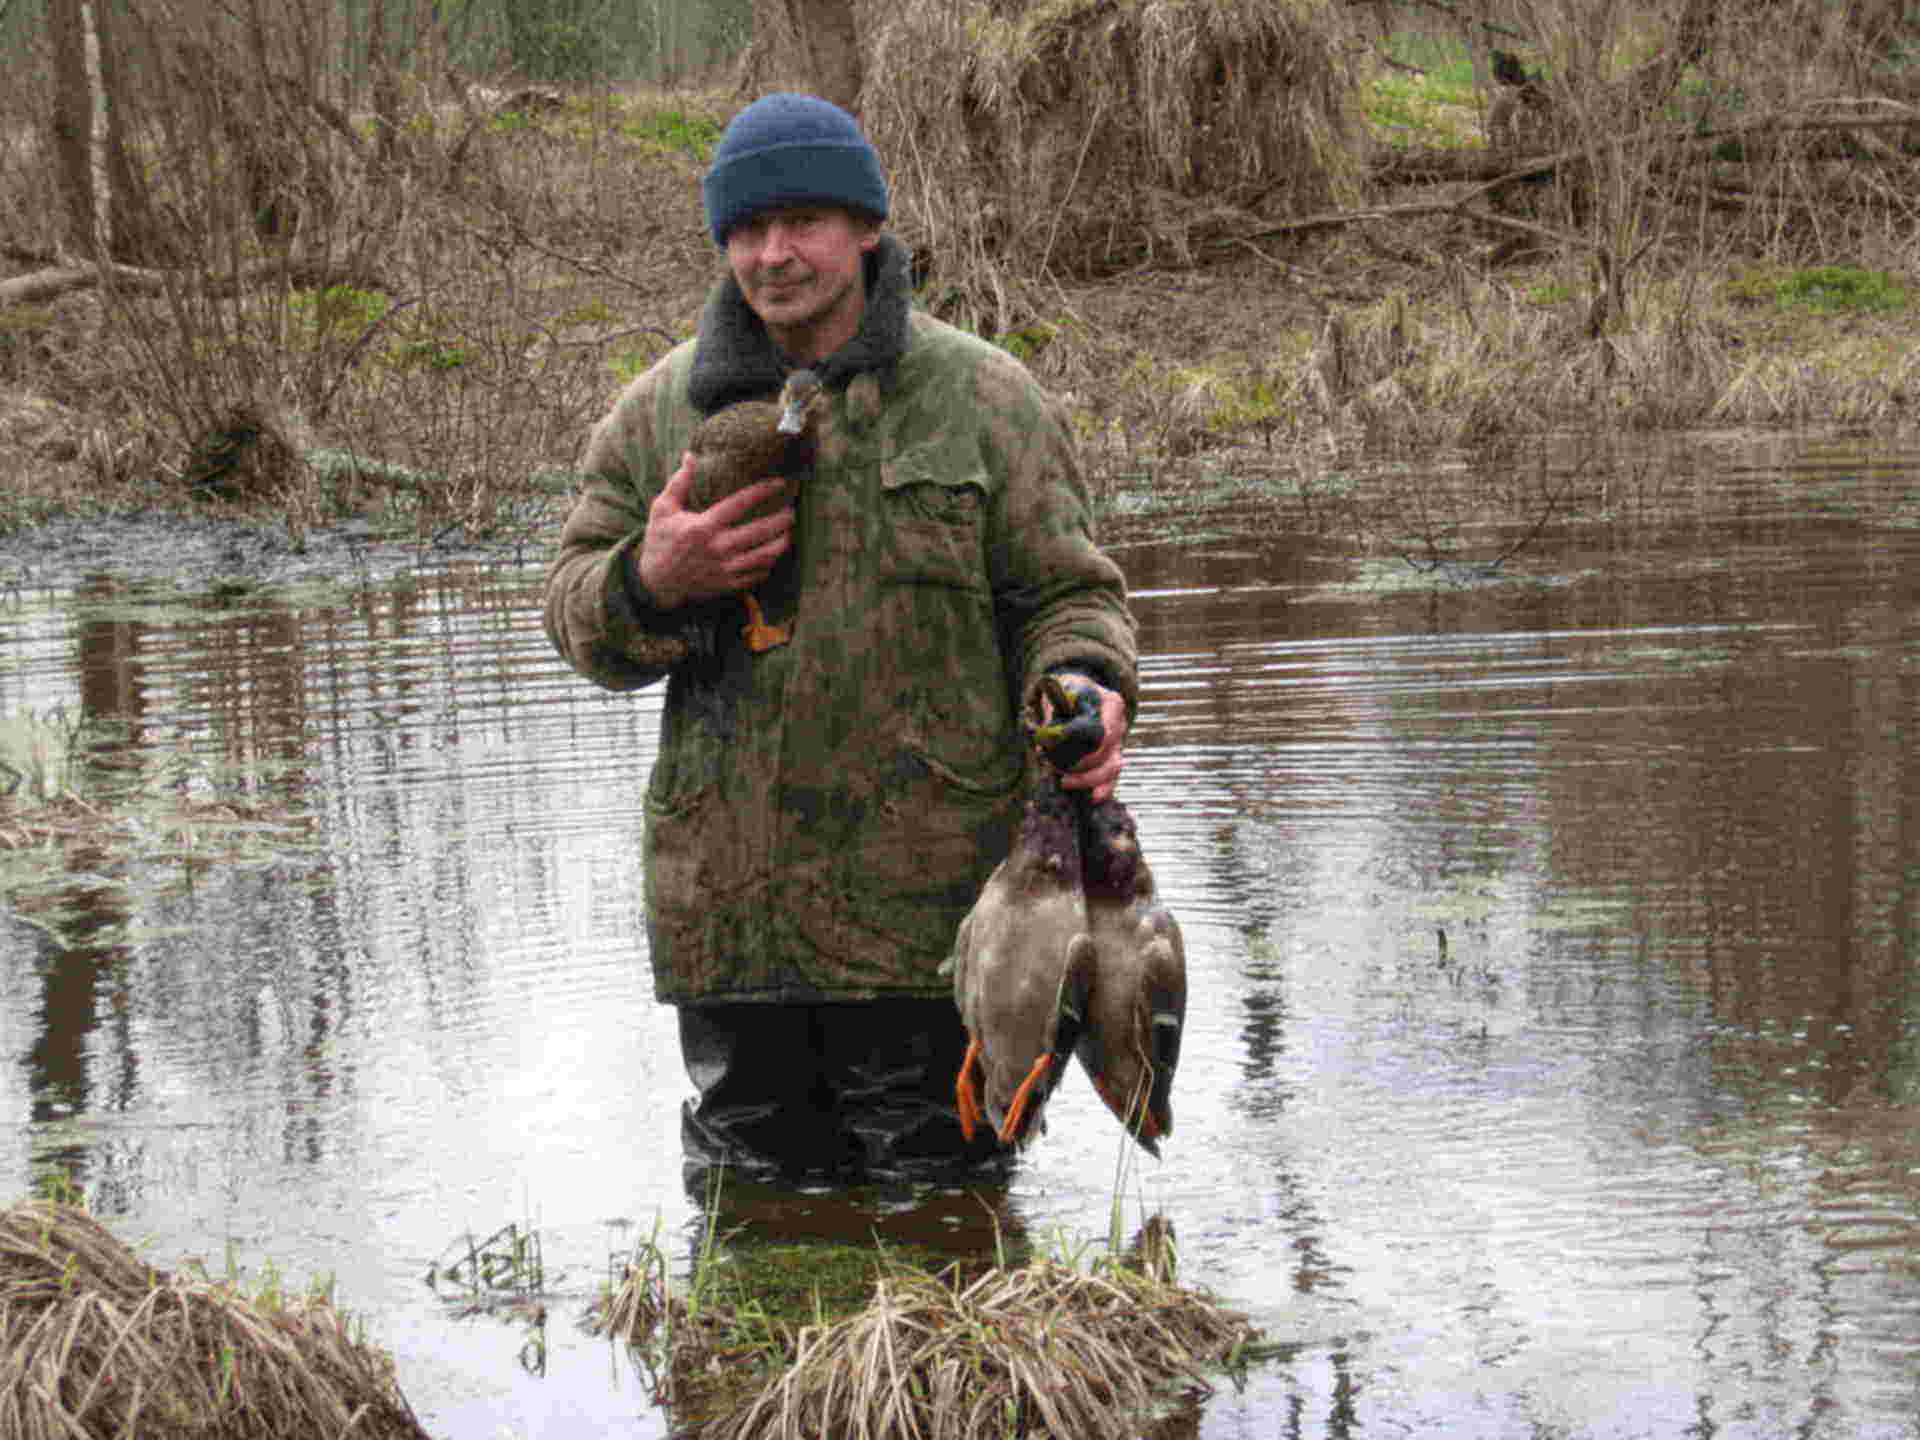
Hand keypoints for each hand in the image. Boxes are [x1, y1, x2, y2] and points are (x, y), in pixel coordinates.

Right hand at [635, 452, 793, 609]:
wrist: (656, 583)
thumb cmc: (660, 541)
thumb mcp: (662, 509)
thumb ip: (679, 482)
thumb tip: (691, 455)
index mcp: (704, 526)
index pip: (740, 503)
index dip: (763, 491)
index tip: (780, 483)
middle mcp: (718, 547)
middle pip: (761, 531)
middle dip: (782, 520)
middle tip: (791, 511)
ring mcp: (726, 568)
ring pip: (765, 555)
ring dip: (782, 543)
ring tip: (788, 532)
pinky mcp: (729, 584)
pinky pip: (758, 574)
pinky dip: (770, 564)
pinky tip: (774, 555)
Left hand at [1046, 672, 1126, 803]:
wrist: (1075, 694)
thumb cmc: (1067, 691)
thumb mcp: (1060, 690)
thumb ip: (1055, 710)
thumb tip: (1045, 739)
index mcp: (1111, 704)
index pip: (1106, 731)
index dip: (1087, 747)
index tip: (1063, 752)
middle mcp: (1119, 724)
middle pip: (1109, 752)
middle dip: (1083, 765)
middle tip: (1056, 768)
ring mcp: (1118, 743)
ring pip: (1113, 768)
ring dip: (1089, 779)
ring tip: (1065, 782)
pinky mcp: (1111, 758)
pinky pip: (1112, 777)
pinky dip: (1104, 789)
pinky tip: (1093, 798)